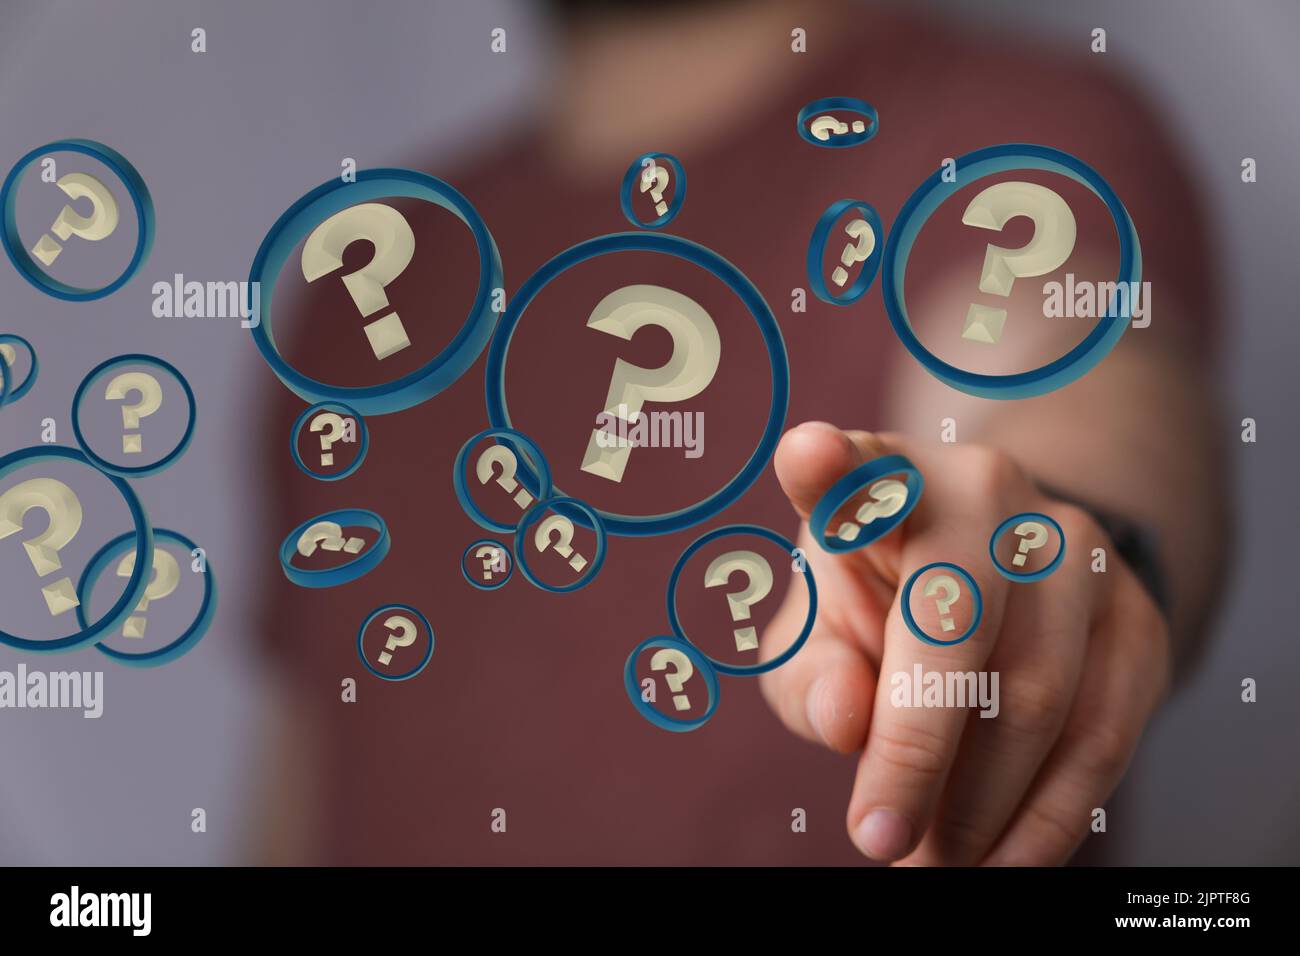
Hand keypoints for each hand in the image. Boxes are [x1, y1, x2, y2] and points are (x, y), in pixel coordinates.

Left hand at [760, 422, 1170, 864]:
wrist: (1010, 580)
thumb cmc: (883, 609)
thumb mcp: (822, 633)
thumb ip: (814, 675)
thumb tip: (847, 722)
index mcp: (889, 479)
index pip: (860, 469)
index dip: (834, 467)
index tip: (808, 456)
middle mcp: (987, 492)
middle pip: (958, 623)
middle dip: (915, 752)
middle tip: (880, 840)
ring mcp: (1075, 548)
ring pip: (1037, 695)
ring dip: (980, 805)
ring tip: (932, 862)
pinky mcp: (1136, 616)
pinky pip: (1104, 735)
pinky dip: (1049, 817)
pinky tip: (1005, 861)